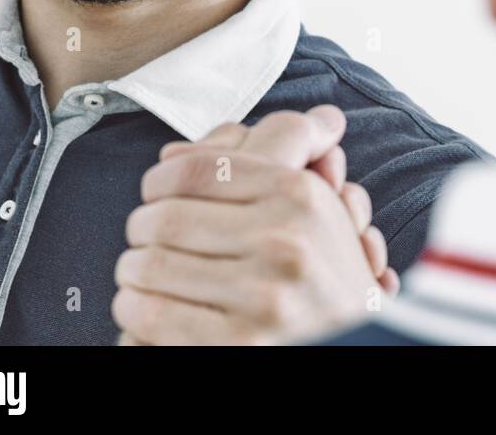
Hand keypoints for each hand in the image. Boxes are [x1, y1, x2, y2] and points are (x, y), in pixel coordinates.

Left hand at [113, 105, 397, 344]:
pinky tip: (149, 306)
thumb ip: (260, 163)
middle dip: (142, 227)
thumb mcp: (315, 208)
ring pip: (151, 263)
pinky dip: (135, 308)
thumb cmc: (324, 280)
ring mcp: (264, 297)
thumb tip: (173, 151)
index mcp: (303, 197)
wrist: (360, 344)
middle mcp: (287, 242)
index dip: (161, 178)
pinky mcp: (239, 343)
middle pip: (167, 215)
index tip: (155, 192)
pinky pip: (151, 313)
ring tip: (145, 273)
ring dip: (135, 270)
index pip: (202, 167)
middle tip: (145, 238)